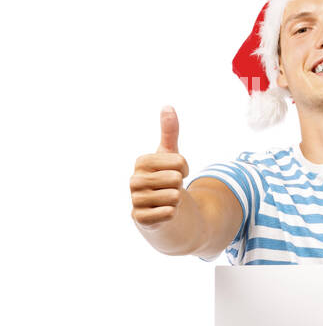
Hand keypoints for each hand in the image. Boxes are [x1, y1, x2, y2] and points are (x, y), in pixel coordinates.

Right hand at [130, 106, 189, 227]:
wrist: (164, 213)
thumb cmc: (165, 181)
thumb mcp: (170, 156)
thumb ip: (169, 133)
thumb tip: (167, 106)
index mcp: (142, 162)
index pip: (179, 162)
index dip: (184, 168)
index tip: (178, 173)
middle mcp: (135, 180)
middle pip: (175, 179)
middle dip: (181, 186)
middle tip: (172, 189)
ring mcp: (136, 200)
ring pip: (173, 197)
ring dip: (177, 200)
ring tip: (168, 200)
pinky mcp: (140, 219)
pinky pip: (166, 214)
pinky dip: (172, 213)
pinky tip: (167, 212)